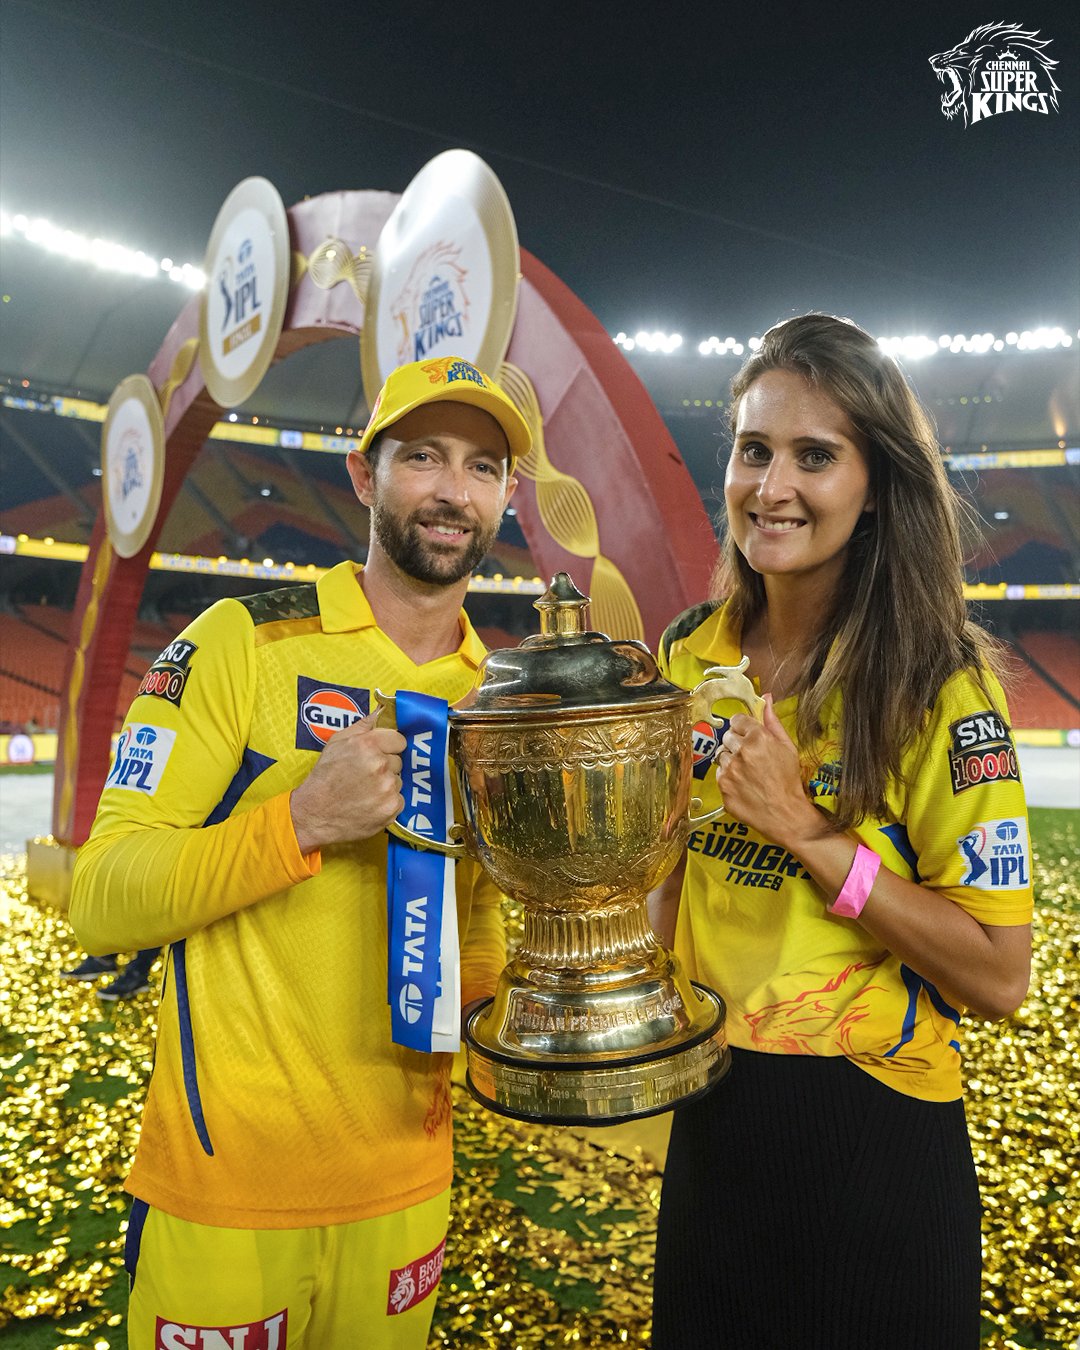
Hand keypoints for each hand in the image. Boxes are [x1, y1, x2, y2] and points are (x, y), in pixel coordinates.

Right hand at [290, 715, 406, 853]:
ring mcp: (387, 787)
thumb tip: (380, 713)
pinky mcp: (391, 807)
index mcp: (368, 744)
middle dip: (386, 766)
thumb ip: (362, 726)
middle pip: (398, 761)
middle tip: (365, 775)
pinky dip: (387, 802)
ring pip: (398, 781)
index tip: (380, 753)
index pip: (398, 739)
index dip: (389, 746)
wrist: (315, 814)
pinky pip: (399, 800)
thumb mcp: (336, 743)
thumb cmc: (324, 778)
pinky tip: (370, 803)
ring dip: (386, 785)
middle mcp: (380, 764)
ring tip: (365, 791)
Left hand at [714, 694, 823, 848]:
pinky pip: (719, 774)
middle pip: (728, 736)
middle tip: (752, 758)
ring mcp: (730, 769)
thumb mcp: (788, 747)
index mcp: (758, 737)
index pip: (737, 720)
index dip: (743, 728)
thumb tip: (767, 698)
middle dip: (738, 744)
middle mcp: (741, 751)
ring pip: (722, 755)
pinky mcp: (722, 786)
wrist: (785, 814)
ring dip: (732, 761)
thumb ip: (773, 721)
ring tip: (748, 773)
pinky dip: (728, 778)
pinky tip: (743, 784)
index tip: (748, 736)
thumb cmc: (789, 781)